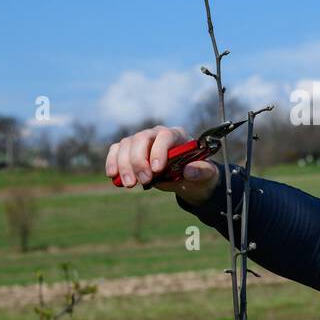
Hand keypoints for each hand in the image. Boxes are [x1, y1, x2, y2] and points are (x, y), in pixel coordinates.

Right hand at [104, 125, 218, 203]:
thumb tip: (188, 171)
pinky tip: (113, 176)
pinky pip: (116, 150)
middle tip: (144, 181)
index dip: (159, 150)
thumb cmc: (198, 173)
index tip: (157, 169)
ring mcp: (142, 141)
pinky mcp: (130, 150)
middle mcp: (157, 134)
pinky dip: (112, 162)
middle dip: (139, 160)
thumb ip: (201, 171)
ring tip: (130, 185)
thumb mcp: (206, 174)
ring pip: (126, 144)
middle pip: (141, 138)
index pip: (165, 135)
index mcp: (177, 135)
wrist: (188, 179)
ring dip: (124, 164)